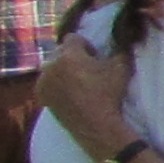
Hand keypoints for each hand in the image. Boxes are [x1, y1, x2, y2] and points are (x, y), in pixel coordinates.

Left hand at [39, 33, 132, 159]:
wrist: (96, 124)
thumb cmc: (109, 94)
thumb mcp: (122, 68)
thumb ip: (120, 48)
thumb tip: (122, 38)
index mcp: (69, 55)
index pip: (73, 37)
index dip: (86, 44)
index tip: (95, 56)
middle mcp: (51, 65)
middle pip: (60, 51)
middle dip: (72, 56)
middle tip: (87, 69)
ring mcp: (43, 81)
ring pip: (52, 66)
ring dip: (62, 69)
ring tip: (77, 82)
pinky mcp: (41, 95)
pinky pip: (47, 81)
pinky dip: (56, 83)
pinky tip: (70, 93)